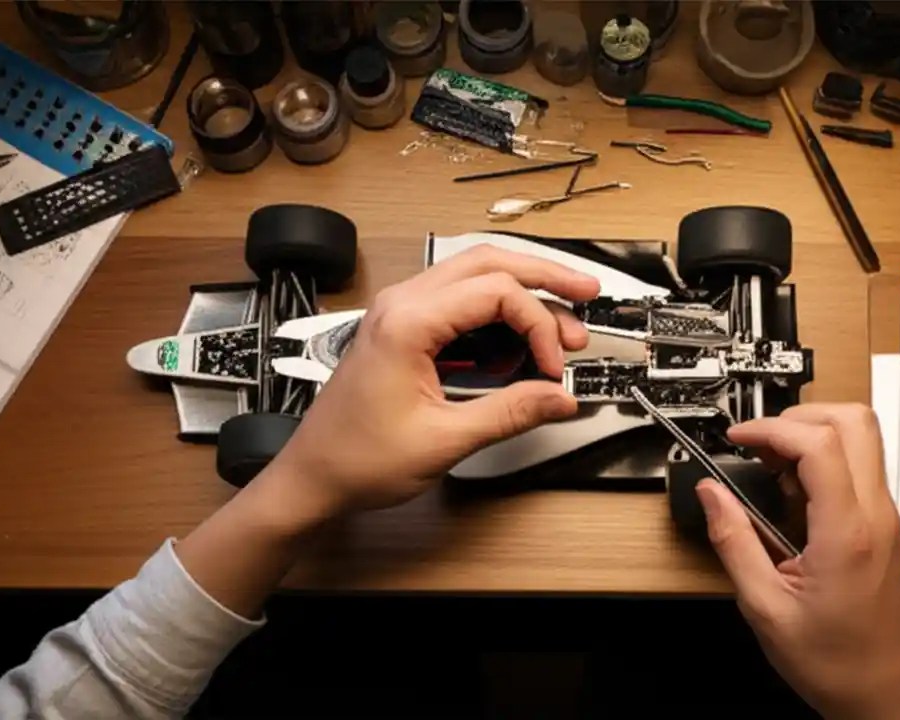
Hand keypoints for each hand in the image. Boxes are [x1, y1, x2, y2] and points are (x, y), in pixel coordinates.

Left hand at [255, 244, 599, 523]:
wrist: (312, 476)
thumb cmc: (356, 459)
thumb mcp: (444, 440)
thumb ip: (509, 413)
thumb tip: (559, 397)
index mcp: (407, 322)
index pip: (497, 292)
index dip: (539, 325)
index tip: (554, 367)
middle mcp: (401, 304)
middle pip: (488, 263)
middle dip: (544, 278)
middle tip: (587, 294)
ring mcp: (400, 313)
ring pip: (475, 277)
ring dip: (523, 295)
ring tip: (563, 325)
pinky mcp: (403, 330)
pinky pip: (459, 303)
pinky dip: (497, 315)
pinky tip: (519, 344)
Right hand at [696, 404, 899, 719]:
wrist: (886, 693)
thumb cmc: (835, 662)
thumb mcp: (765, 607)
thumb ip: (733, 542)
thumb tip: (710, 494)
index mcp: (847, 532)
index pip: (820, 443)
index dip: (772, 429)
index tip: (738, 440)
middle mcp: (875, 514)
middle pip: (853, 420)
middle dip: (799, 418)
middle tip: (759, 445)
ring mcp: (885, 517)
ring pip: (861, 438)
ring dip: (812, 438)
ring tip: (771, 472)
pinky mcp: (883, 526)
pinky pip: (857, 468)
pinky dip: (822, 463)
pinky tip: (790, 500)